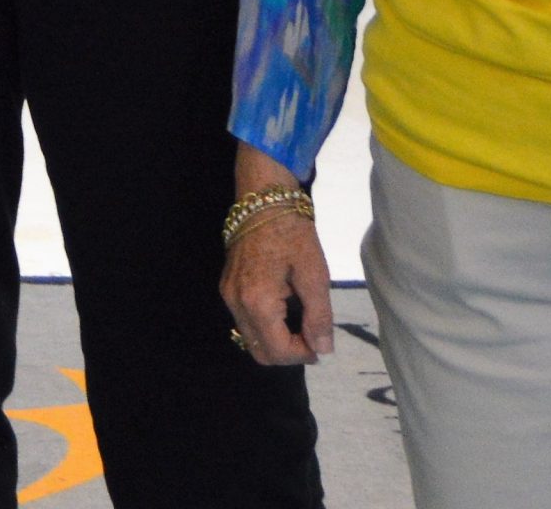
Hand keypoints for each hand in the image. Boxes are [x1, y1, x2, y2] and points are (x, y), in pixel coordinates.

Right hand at [221, 146, 332, 365]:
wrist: (263, 196)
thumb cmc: (292, 231)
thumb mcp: (314, 273)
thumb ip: (319, 317)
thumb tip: (323, 351)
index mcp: (257, 300)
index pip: (278, 350)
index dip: (303, 354)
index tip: (322, 343)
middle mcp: (236, 301)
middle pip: (260, 351)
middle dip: (288, 353)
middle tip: (311, 336)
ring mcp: (228, 293)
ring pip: (250, 338)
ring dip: (276, 340)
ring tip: (300, 322)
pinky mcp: (227, 284)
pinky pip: (245, 320)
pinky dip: (265, 326)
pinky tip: (284, 308)